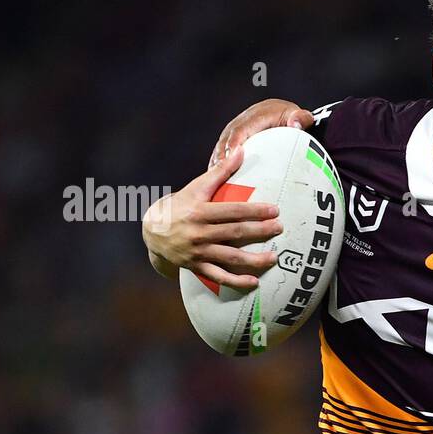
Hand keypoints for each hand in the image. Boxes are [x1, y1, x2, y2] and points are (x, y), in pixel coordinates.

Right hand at [141, 147, 280, 288]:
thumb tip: (241, 150)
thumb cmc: (180, 206)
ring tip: (274, 257)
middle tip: (280, 228)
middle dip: (259, 231)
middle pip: (234, 233)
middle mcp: (198, 233)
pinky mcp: (197, 268)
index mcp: (199, 212)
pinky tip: (254, 283)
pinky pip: (218, 278)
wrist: (152, 232)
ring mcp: (197, 253)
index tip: (275, 210)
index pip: (232, 211)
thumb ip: (220, 171)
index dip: (254, 211)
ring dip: (254, 260)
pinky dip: (236, 282)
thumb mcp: (196, 187)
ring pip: (229, 258)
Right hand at [208, 99, 314, 167]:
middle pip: (226, 139)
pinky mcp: (235, 138)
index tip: (230, 156)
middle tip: (218, 171)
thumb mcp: (298, 115)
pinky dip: (219, 162)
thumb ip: (300, 118)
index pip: (241, 129)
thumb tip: (295, 123)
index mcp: (255, 116)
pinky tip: (216, 177)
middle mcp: (242, 122)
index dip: (234, 142)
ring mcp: (236, 130)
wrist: (284, 113)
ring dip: (217, 160)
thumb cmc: (291, 116)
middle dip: (221, 154)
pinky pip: (224, 150)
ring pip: (222, 145)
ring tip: (213, 177)